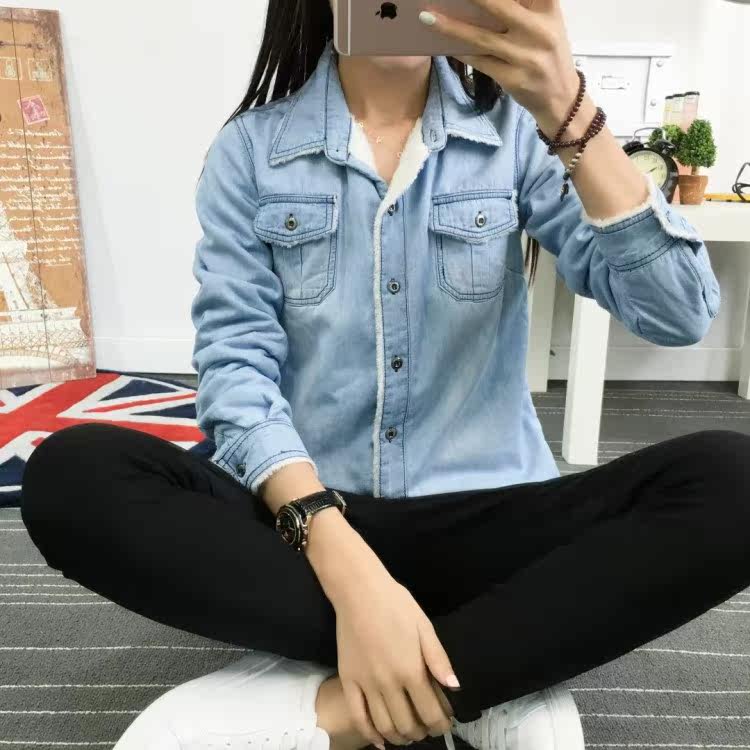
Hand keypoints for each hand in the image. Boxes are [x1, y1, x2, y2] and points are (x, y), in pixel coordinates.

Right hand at [332, 568, 457, 746]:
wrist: (358, 591)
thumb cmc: (395, 604)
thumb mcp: (424, 626)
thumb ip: (438, 659)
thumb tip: (454, 687)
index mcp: (410, 669)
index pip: (430, 712)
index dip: (441, 724)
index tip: (445, 724)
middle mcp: (388, 683)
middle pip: (408, 724)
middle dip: (422, 732)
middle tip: (428, 728)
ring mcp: (365, 684)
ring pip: (384, 726)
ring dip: (400, 736)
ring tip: (409, 733)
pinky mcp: (348, 680)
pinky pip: (358, 716)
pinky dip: (370, 734)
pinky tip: (381, 740)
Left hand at [420, 0, 580, 130]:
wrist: (561, 98)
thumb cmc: (547, 53)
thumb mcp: (547, 21)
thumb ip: (525, 4)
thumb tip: (481, 2)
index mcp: (548, 9)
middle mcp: (539, 31)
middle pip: (498, 6)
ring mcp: (525, 57)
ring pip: (481, 38)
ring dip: (451, 27)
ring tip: (427, 16)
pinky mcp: (513, 79)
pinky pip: (480, 62)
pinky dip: (461, 52)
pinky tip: (443, 44)